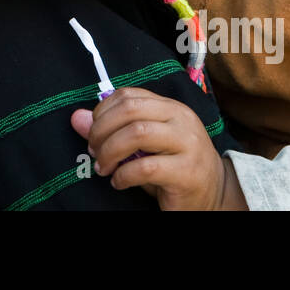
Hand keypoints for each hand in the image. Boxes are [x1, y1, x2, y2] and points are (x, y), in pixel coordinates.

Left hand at [71, 87, 247, 209]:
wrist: (213, 193)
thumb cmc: (172, 166)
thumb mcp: (142, 145)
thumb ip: (111, 129)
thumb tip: (76, 118)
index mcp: (170, 108)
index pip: (129, 96)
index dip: (102, 112)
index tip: (92, 132)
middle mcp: (181, 120)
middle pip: (130, 110)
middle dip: (102, 130)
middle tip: (93, 150)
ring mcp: (187, 145)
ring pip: (137, 133)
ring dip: (110, 151)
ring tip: (103, 166)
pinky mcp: (187, 172)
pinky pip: (146, 167)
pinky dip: (123, 175)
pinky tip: (118, 181)